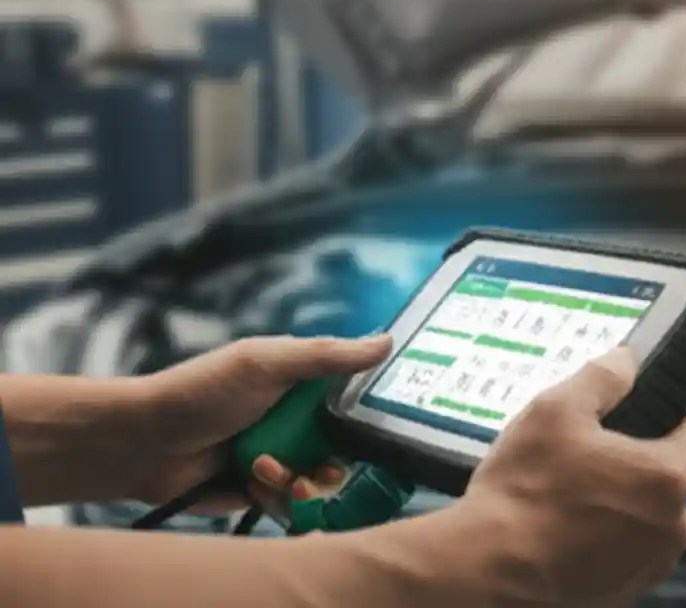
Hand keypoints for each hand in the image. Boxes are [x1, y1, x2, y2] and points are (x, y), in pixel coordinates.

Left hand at [132, 335, 391, 512]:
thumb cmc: (201, 392)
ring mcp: (278, 454)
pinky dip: (279, 497)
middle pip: (343, 445)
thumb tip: (386, 342)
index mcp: (298, 383)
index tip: (377, 425)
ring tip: (271, 473)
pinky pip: (291, 502)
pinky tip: (254, 484)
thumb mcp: (267, 363)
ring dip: (302, 480)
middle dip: (334, 459)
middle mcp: (292, 418)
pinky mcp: (260, 489)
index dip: (368, 411)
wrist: (141, 444)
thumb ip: (327, 355)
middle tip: (324, 466)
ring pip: (320, 478)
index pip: (351, 395)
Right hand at [459, 347, 685, 605]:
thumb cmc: (524, 488)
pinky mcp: (625, 593)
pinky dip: (605, 542)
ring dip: (620, 506)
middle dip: (632, 466)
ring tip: (567, 499)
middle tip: (581, 460)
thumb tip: (628, 359)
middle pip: (665, 477)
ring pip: (646, 517)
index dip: (656, 419)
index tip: (620, 422)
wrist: (488, 569)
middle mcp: (672, 526)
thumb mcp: (556, 410)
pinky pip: (626, 553)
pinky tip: (565, 533)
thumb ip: (602, 379)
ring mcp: (650, 566)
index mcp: (667, 476)